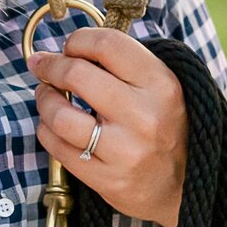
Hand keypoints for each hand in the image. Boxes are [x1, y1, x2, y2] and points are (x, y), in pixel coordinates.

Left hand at [31, 26, 187, 226]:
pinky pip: (58, 148)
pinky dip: (47, 130)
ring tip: (47, 96)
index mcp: (161, 85)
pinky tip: (53, 125)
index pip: (107, 45)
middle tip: (43, 66)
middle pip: (76, 74)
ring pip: (60, 115)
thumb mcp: (160, 88)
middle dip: (51, 66)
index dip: (78, 40)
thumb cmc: (164, 126)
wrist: (184, 187)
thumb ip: (122, 64)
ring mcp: (125, 151)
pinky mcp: (108, 180)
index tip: (70, 46)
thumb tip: (67, 48)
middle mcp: (144, 116)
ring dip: (45, 100)